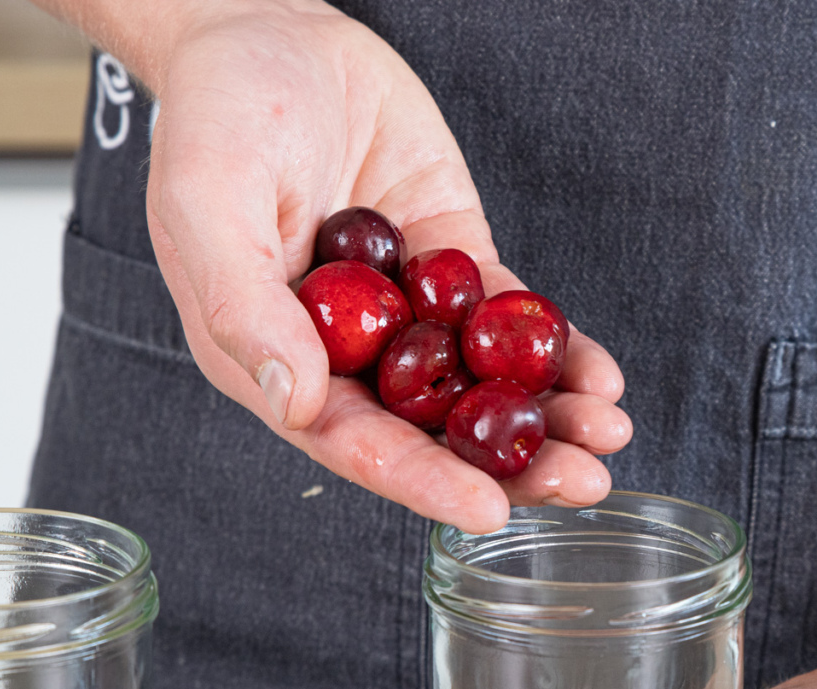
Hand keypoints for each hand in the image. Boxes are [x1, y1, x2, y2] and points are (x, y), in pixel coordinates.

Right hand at [142, 0, 629, 533]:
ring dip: (551, 417)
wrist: (274, 34)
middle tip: (584, 481)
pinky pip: (514, 320)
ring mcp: (411, 314)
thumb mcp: (207, 203)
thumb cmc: (217, 116)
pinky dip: (561, 352)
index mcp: (280, 361)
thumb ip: (242, 305)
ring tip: (610, 433)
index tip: (487, 512)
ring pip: (486, 386)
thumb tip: (295, 401)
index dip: (424, 483)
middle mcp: (351, 355)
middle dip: (515, 464)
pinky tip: (603, 377)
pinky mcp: (458, 267)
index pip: (359, 445)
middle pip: (439, 432)